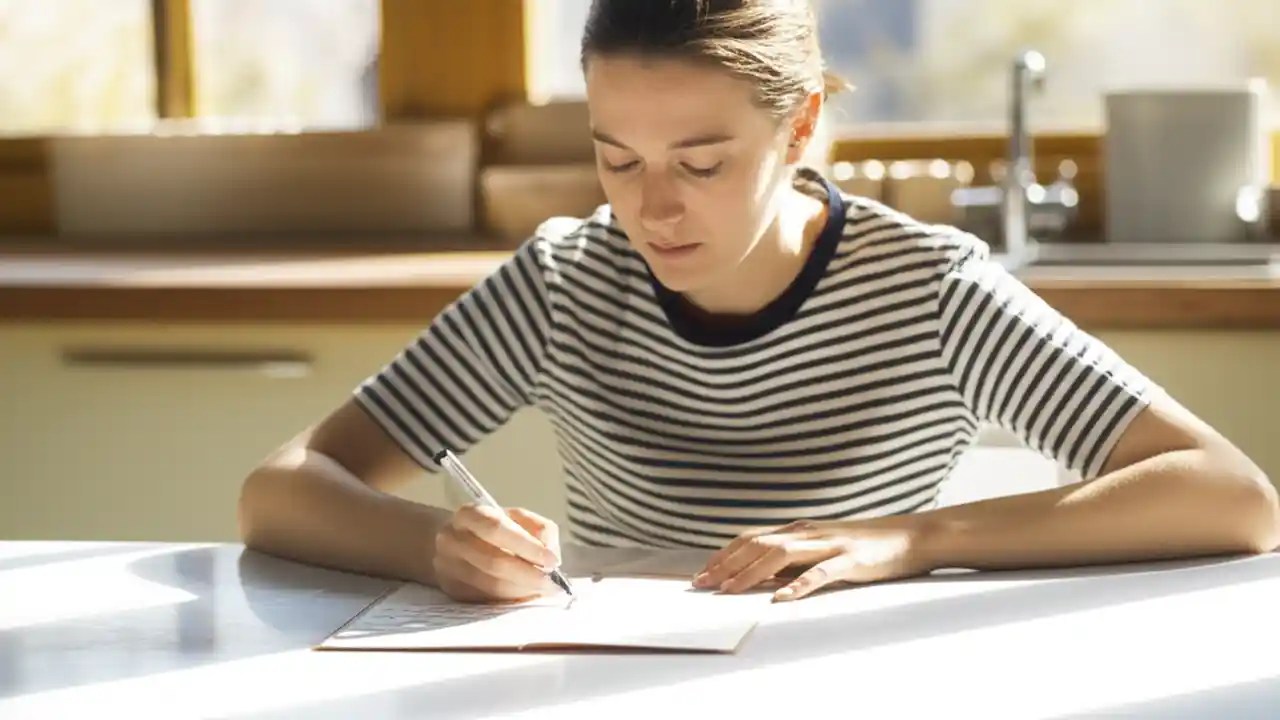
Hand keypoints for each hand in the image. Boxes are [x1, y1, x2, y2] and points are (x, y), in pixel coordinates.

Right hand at [433, 504, 562, 603]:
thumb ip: (539, 529)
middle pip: (494, 561)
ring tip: (544, 589)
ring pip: (492, 586)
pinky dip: (512, 599)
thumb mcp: (516, 517)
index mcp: (468, 515)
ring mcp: (448, 568)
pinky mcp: (453, 591)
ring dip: (523, 590)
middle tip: (553, 582)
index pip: (495, 528)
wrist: (453, 543)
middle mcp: (452, 540)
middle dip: (529, 574)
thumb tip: (551, 555)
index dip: (526, 545)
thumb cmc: (492, 529)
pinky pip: (487, 599)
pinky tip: (526, 593)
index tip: (551, 559)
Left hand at [692, 517, 934, 601]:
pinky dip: (799, 586)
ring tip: (729, 590)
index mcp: (799, 529)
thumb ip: (794, 559)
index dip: (724, 554)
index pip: (751, 537)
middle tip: (702, 584)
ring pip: (781, 554)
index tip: (701, 573)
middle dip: (726, 563)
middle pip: (757, 543)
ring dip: (751, 572)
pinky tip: (781, 598)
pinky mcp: (850, 560)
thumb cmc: (863, 546)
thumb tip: (761, 577)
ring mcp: (829, 544)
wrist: (909, 536)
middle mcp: (808, 532)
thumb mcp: (822, 549)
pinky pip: (820, 573)